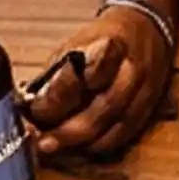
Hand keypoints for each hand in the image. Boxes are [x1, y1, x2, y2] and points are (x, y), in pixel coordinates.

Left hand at [29, 6, 171, 154]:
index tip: (35, 108)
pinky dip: (98, 146)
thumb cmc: (104, 39)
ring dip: (82, 144)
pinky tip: (79, 147)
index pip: (85, 76)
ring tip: (57, 148)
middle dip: (69, 131)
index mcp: (112, 47)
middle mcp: (132, 72)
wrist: (148, 32)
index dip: (60, 95)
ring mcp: (144, 95)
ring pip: (113, 130)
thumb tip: (30, 104)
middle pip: (102, 111)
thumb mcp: (76, 43)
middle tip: (44, 142)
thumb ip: (56, 74)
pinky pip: (122, 138)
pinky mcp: (147, 113)